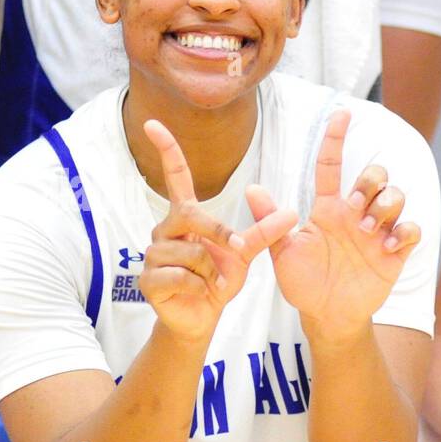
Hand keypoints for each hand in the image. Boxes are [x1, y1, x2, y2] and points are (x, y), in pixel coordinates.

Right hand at [138, 120, 296, 342]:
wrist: (202, 318)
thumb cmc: (218, 281)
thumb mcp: (245, 254)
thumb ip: (264, 232)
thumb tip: (293, 212)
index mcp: (186, 218)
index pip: (176, 178)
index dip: (168, 151)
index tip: (154, 123)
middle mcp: (165, 229)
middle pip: (192, 215)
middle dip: (219, 234)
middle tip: (237, 253)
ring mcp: (153, 253)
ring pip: (191, 253)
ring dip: (212, 273)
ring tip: (212, 284)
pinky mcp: (148, 279)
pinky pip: (180, 277)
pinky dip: (199, 288)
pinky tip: (198, 294)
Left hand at [245, 108, 421, 342]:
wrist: (326, 315)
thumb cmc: (303, 283)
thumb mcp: (282, 252)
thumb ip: (271, 220)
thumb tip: (251, 188)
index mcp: (328, 210)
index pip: (332, 165)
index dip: (335, 138)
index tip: (341, 113)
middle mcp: (355, 215)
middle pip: (374, 175)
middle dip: (369, 183)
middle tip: (356, 209)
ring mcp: (377, 233)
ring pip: (396, 195)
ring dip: (386, 205)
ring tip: (370, 229)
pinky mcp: (395, 253)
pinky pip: (412, 229)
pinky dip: (405, 232)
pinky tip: (389, 246)